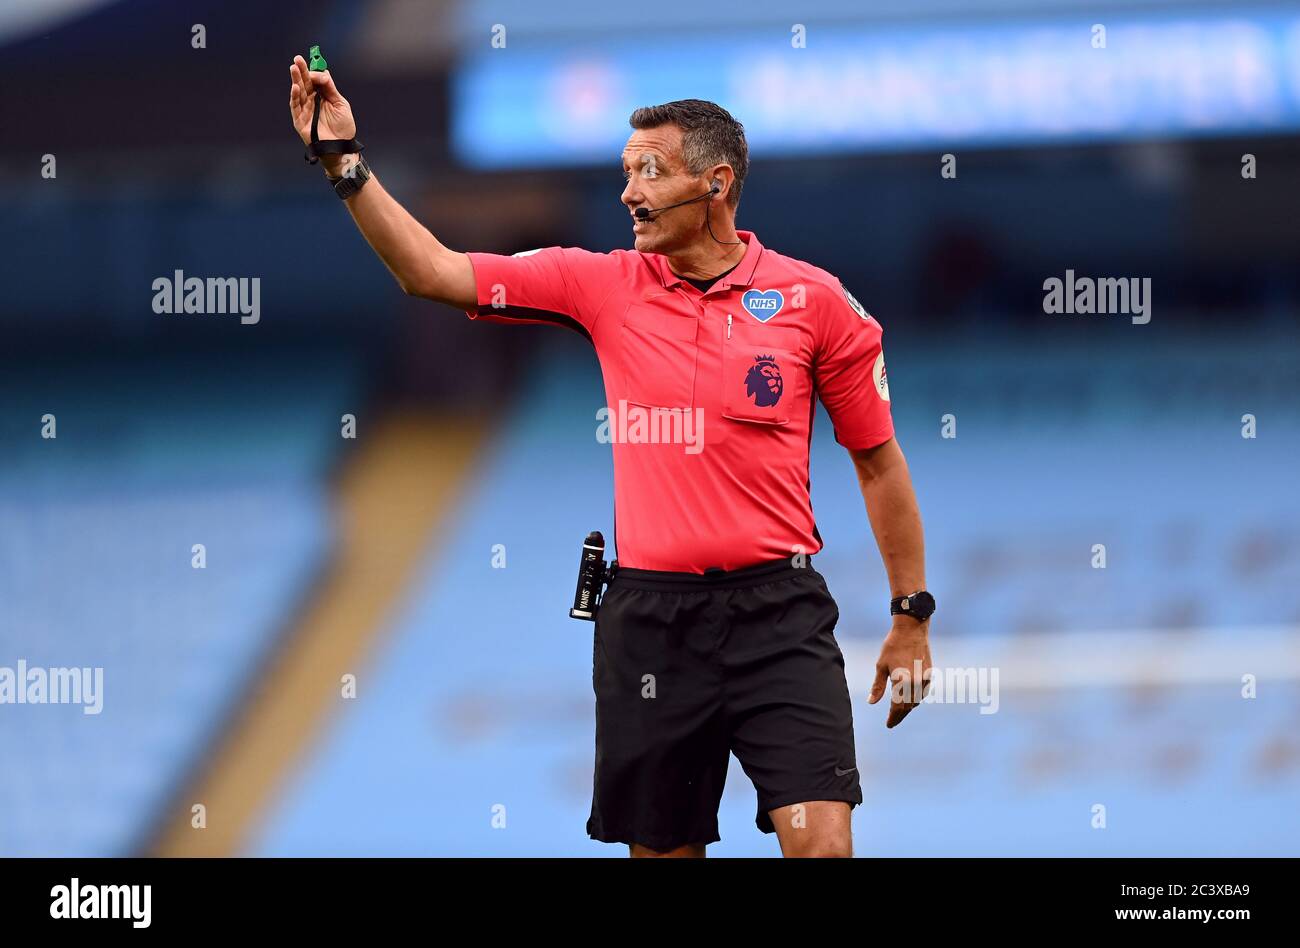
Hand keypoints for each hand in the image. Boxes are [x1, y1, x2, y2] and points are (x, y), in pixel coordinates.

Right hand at [289, 55, 356, 176]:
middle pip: (304, 84)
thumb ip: (330, 88)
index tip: (310, 60)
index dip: (312, 70)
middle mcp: (311, 102)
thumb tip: (323, 72)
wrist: (342, 147)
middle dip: (301, 71)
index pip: (314, 80)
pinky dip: (295, 96)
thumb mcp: (340, 104)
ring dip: (296, 80)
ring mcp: (304, 111)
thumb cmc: (343, 127)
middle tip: (297, 59)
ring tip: (294, 68)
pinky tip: (295, 87)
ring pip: (298, 93)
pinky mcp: (299, 121)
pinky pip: (295, 107)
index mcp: (322, 97)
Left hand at [868, 617, 931, 727]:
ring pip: (917, 700)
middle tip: (892, 721)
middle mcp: (916, 683)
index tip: (889, 724)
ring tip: (899, 712)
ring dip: (908, 707)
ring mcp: (924, 679)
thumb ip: (877, 686)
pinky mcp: (930, 674)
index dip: (893, 717)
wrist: (912, 630)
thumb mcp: (881, 666)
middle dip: (900, 715)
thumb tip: (871, 702)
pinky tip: (910, 699)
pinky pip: (923, 692)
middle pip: (908, 706)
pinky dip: (916, 698)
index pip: (898, 707)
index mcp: (902, 682)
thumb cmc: (893, 646)